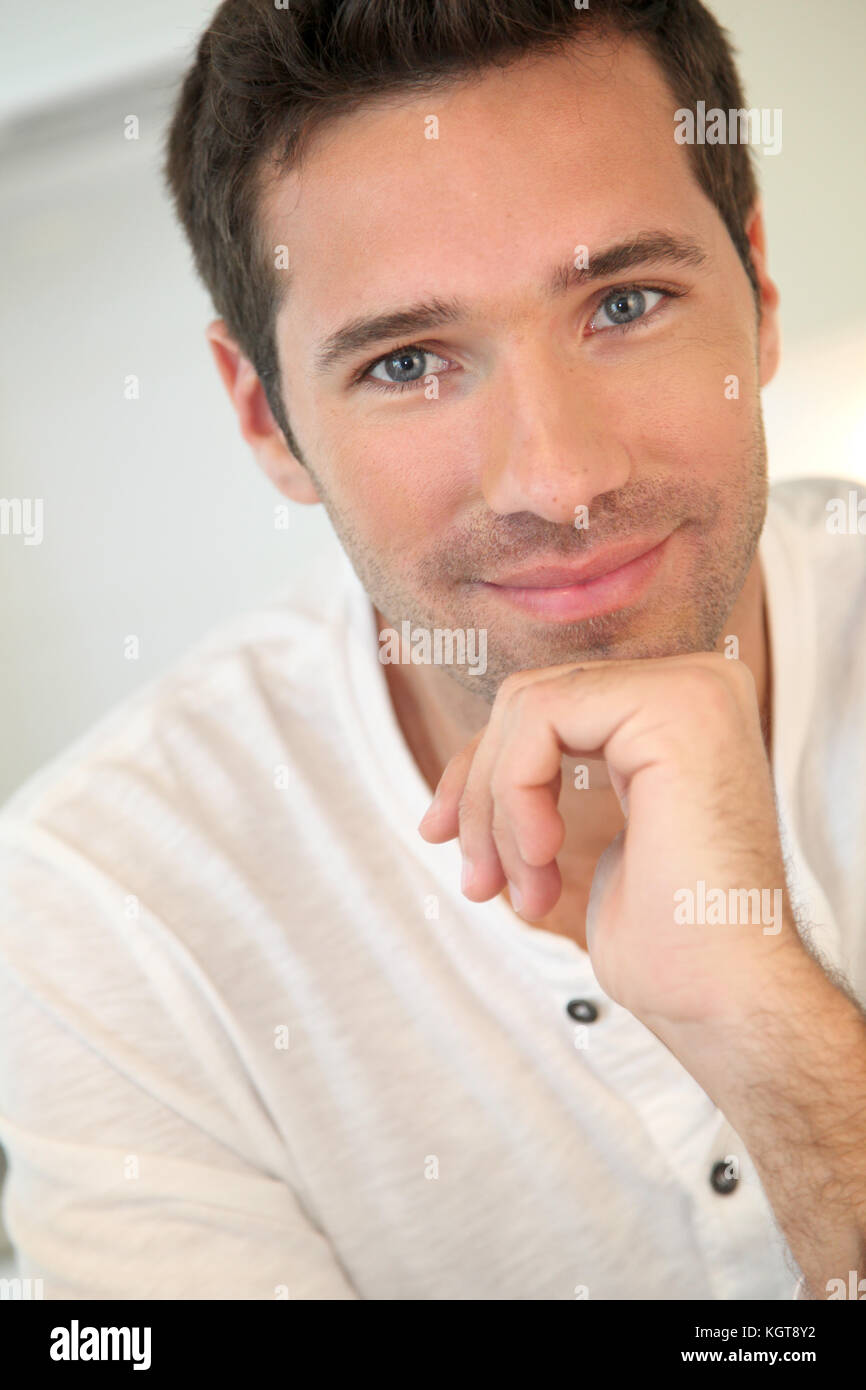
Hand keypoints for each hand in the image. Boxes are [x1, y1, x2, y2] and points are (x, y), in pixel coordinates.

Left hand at [418, 652, 805, 1030]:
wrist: (725, 996)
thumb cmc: (666, 943)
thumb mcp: (585, 837)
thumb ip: (548, 779)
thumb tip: (466, 769)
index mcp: (683, 710)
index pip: (546, 706)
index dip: (479, 771)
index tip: (440, 837)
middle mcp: (697, 684)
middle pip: (529, 701)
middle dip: (480, 796)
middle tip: (481, 883)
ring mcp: (693, 687)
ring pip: (527, 707)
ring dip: (497, 809)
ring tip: (525, 889)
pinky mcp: (676, 705)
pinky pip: (541, 717)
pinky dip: (516, 792)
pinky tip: (543, 856)